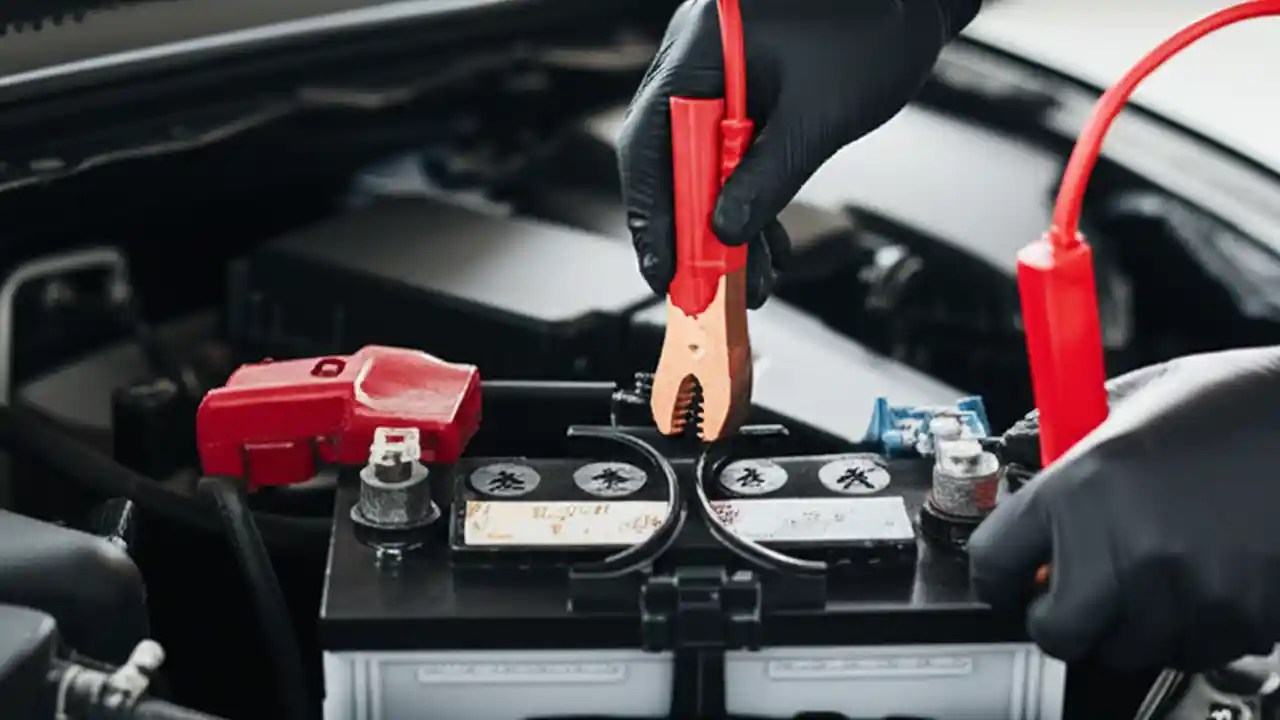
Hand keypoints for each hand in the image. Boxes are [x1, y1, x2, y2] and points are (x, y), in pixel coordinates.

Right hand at [618, 0, 980, 307]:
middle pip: (667, 155)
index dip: (653, 212)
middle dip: (685, 226)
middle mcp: (699, 58)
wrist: (917, 3)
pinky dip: (744, 199)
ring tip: (743, 277)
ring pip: (700, 163)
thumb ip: (767, 178)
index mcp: (702, 46)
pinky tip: (760, 242)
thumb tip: (726, 231)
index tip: (665, 266)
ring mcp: (719, 74)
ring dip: (720, 223)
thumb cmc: (876, 28)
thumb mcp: (818, 117)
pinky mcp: (746, 92)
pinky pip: (729, 154)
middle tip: (697, 284)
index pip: (651, 140)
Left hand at [970, 346, 1279, 670]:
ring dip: (1134, 624)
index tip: (1010, 579)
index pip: (993, 564)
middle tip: (1081, 594)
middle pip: (1056, 633)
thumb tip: (1038, 468)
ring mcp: (1183, 589)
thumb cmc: (1244, 403)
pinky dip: (1195, 627)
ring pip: (1129, 649)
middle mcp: (1124, 545)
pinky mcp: (1239, 618)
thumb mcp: (1139, 402)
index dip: (998, 576)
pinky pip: (1196, 649)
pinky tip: (1209, 578)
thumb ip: (1080, 444)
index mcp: (1081, 485)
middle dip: (1064, 617)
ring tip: (1159, 573)